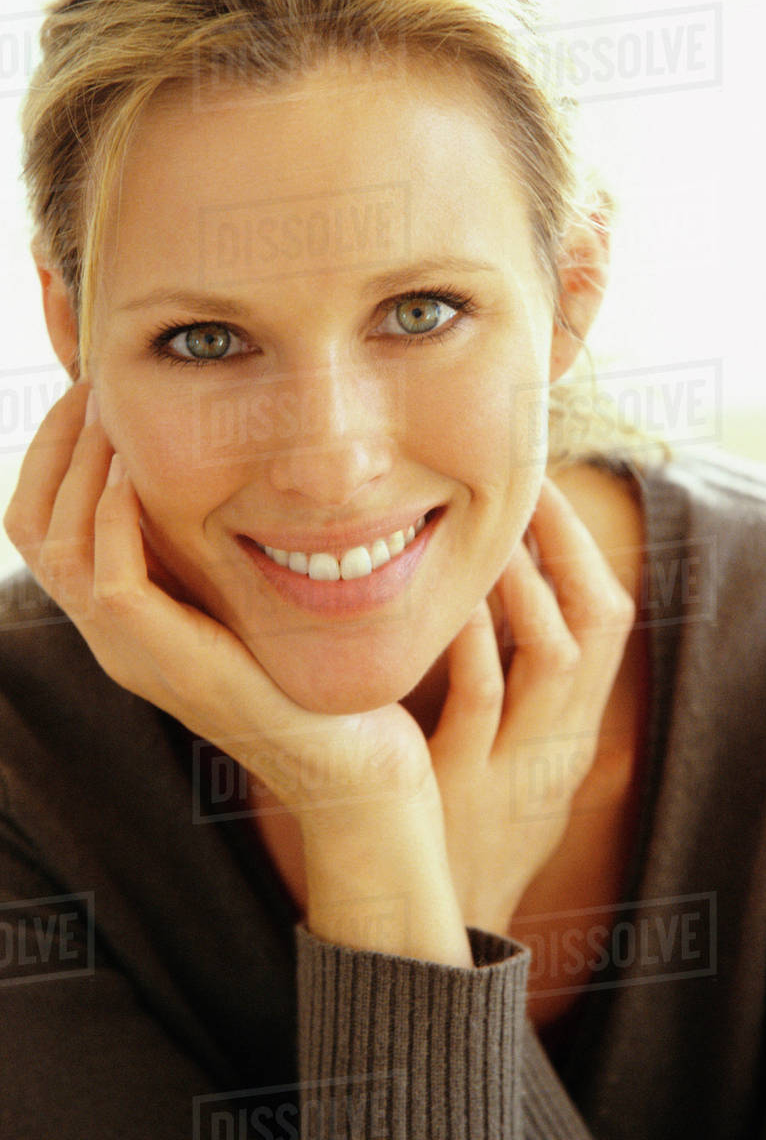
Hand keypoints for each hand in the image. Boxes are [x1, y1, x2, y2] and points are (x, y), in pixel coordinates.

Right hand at [4, 382, 438, 815]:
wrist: (350, 762)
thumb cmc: (305, 670)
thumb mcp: (245, 592)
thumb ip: (211, 545)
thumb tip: (207, 466)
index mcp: (123, 617)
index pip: (43, 524)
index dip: (53, 452)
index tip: (89, 391)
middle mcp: (114, 636)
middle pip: (32, 528)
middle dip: (56, 446)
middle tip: (92, 386)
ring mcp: (136, 655)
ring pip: (59, 550)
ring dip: (81, 469)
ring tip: (112, 413)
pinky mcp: (175, 665)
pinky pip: (114, 584)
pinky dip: (115, 521)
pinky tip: (139, 475)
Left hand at [427, 478, 635, 935]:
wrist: (442, 918)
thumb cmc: (477, 824)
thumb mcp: (525, 759)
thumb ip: (528, 691)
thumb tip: (510, 603)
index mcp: (575, 727)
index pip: (608, 621)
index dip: (583, 553)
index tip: (546, 494)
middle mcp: (563, 739)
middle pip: (599, 624)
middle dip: (569, 548)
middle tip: (528, 488)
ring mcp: (519, 761)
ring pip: (553, 653)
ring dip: (528, 584)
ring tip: (495, 531)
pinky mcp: (467, 781)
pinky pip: (481, 697)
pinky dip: (474, 641)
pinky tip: (449, 599)